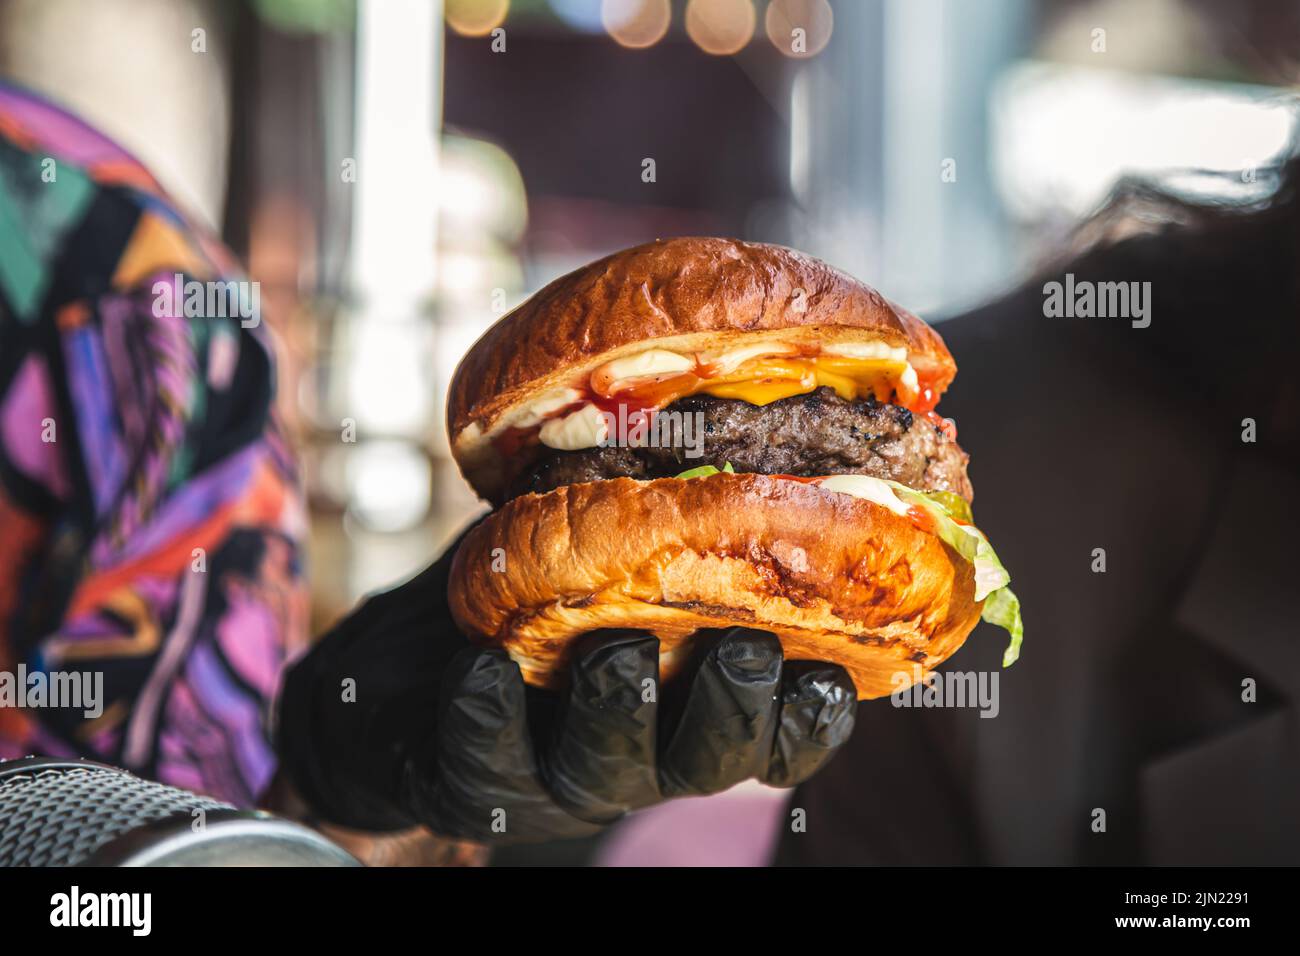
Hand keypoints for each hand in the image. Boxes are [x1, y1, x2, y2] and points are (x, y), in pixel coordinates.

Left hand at [277, 528, 857, 843]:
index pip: (780, 733)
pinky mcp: (474, 776)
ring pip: (608, 770)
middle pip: (711, 761)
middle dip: (735, 711)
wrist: (412, 657)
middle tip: (745, 649)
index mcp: (695, 697)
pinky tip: (483, 670)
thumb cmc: (541, 584)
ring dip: (621, 711)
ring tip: (615, 652)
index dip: (813, 720)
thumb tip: (746, 405)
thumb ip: (680, 499)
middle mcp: (643, 746)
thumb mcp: (618, 534)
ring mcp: (559, 770)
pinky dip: (487, 717)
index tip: (834, 675)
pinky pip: (483, 761)